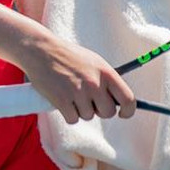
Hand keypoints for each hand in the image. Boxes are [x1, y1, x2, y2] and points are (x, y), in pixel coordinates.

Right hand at [15, 31, 136, 123]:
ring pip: (88, 116)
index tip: (123, 114)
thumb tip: (119, 100)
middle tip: (89, 100)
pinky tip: (62, 99)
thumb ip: (106, 79)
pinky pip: (73, 119)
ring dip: (80, 110)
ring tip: (71, 93)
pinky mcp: (62, 101)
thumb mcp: (93, 61)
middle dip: (100, 110)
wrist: (41, 50)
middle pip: (108, 112)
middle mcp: (94, 83)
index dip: (128, 111)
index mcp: (106, 72)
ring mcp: (78, 92)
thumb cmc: (68, 56)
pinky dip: (68, 113)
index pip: (128, 99)